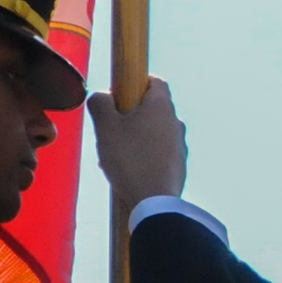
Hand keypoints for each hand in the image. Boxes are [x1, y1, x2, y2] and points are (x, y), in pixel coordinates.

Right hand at [89, 77, 188, 221]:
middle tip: (111, 130)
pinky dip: (145, 156)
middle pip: (153, 109)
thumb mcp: (105, 127)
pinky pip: (160, 153)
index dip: (135, 84)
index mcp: (161, 106)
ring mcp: (181, 145)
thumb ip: (100, 104)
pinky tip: (128, 172)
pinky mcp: (180, 166)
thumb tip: (101, 96)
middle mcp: (176, 122)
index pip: (155, 81)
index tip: (119, 96)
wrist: (154, 201)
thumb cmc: (129, 159)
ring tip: (116, 156)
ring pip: (155, 133)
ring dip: (136, 138)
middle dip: (131, 116)